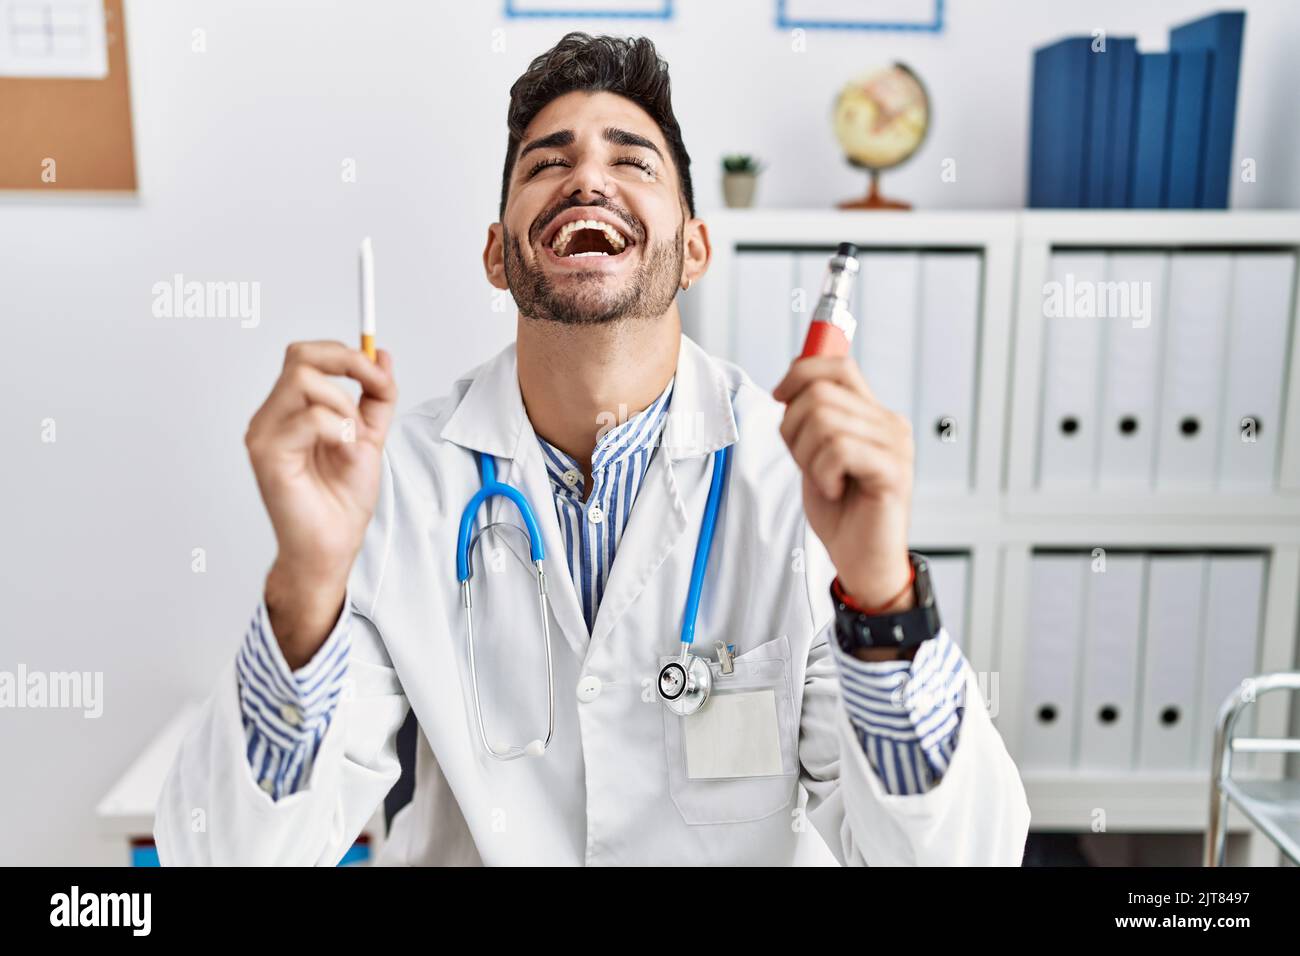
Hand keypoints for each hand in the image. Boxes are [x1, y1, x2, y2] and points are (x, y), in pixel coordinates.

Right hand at [245, 341, 396, 665]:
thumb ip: (376, 397)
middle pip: (300, 356)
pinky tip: (345, 453)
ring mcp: (264, 435)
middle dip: (347, 363)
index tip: (378, 370)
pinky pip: (310, 418)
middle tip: (374, 386)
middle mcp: (271, 417)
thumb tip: (383, 356)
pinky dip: (340, 429)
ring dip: (345, 405)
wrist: (331, 547)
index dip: (346, 353)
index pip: (305, 355)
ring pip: (304, 381)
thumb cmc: (341, 500)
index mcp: (290, 410)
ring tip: (353, 439)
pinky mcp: (268, 456)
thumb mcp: (370, 437)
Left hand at [773, 355, 913, 613]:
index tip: (779, 397)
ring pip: (825, 421)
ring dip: (807, 456)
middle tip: (805, 462)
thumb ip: (811, 419)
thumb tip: (789, 386)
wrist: (861, 558)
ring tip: (824, 479)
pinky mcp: (893, 471)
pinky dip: (823, 473)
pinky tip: (834, 489)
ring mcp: (896, 445)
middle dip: (794, 429)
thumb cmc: (841, 510)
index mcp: (873, 414)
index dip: (800, 373)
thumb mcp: (815, 454)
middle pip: (820, 394)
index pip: (838, 366)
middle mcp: (890, 423)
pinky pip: (839, 450)